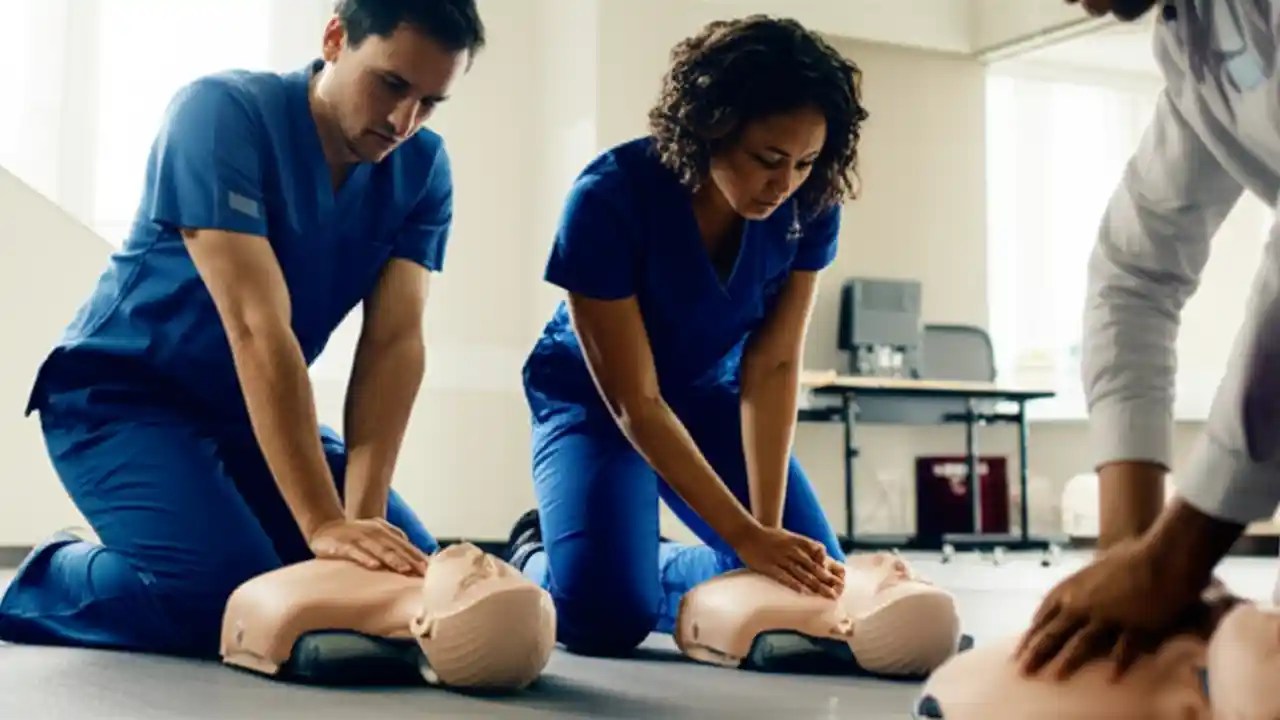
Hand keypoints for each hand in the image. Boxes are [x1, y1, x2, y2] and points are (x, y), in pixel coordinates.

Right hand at [307, 518, 427, 575]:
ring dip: (393, 559)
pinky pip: (355, 552)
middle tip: (424, 574)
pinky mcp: (342, 544)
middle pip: (396, 547)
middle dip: (412, 560)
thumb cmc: (355, 536)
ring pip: (378, 549)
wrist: (325, 527)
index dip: (419, 557)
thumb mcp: (376, 537)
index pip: (405, 546)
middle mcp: (374, 532)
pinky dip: (365, 558)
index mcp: (385, 531)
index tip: (433, 571)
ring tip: (405, 569)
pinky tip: (374, 566)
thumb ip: (394, 544)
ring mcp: (358, 537)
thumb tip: (416, 559)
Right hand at [733, 526, 844, 597]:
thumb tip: (817, 555)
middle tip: (837, 592)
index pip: (818, 550)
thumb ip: (802, 544)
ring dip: (815, 586)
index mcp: (797, 540)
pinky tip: (804, 592)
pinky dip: (795, 585)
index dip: (827, 563)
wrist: (747, 534)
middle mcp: (791, 549)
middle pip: (813, 566)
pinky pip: (785, 578)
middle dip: (826, 580)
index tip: (834, 574)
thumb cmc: (768, 536)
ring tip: (826, 595)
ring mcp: (781, 558)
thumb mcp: (788, 535)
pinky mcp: (770, 567)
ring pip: (802, 574)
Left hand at [1014, 538, 1205, 679]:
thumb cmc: (1131, 554)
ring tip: (1054, 678)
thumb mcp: (1097, 566)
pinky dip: (1117, 664)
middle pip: (1055, 632)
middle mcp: (1083, 603)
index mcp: (1071, 587)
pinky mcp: (1134, 624)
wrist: (1161, 553)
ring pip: (1081, 643)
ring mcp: (1107, 615)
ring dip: (1067, 662)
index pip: (1044, 615)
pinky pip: (1123, 649)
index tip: (1020, 649)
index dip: (1032, 633)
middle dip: (1037, 653)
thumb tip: (1077, 593)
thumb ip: (1085, 584)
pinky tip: (1111, 679)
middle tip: (1023, 671)